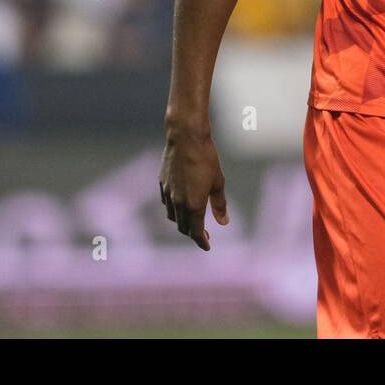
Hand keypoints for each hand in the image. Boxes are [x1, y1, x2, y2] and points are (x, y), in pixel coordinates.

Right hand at [158, 125, 229, 250]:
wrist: (185, 138)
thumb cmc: (206, 158)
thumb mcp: (218, 182)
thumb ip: (219, 204)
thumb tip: (223, 222)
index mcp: (193, 205)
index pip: (196, 232)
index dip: (202, 241)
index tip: (206, 246)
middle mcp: (178, 203)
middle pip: (183, 227)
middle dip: (193, 233)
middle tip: (203, 234)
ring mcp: (167, 193)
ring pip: (172, 216)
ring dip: (182, 221)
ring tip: (192, 219)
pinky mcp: (161, 183)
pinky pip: (166, 203)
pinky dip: (174, 208)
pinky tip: (180, 203)